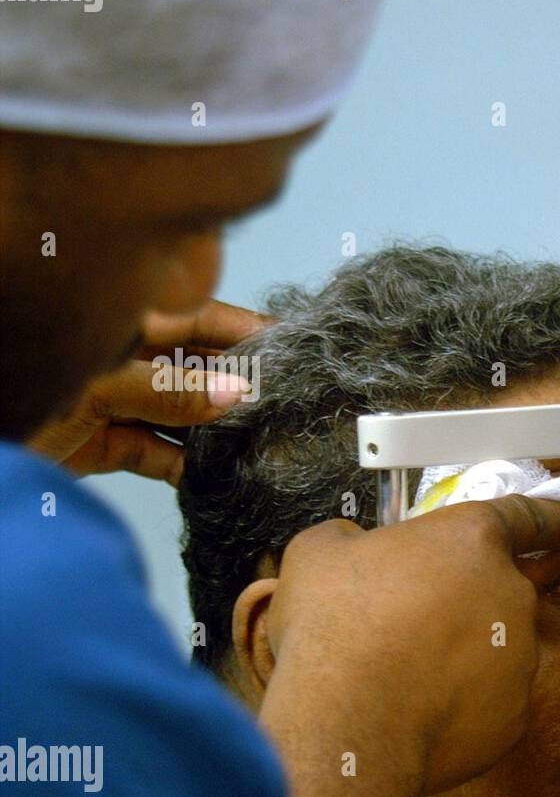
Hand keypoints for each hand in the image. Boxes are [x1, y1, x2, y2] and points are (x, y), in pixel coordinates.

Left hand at [26, 300, 265, 485]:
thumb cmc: (16, 388)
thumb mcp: (97, 386)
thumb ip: (168, 390)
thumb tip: (238, 394)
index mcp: (122, 324)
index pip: (199, 320)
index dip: (247, 331)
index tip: (295, 348)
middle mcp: (123, 359)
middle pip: (197, 369)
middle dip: (240, 389)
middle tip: (289, 407)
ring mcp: (114, 403)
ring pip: (182, 415)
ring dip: (218, 433)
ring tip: (265, 445)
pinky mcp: (105, 446)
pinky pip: (157, 454)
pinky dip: (186, 467)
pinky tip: (219, 476)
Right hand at [261, 495, 559, 796]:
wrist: (348, 724)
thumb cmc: (336, 636)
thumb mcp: (320, 553)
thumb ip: (352, 539)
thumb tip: (352, 548)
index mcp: (471, 541)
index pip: (527, 517)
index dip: (554, 519)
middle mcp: (509, 594)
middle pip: (495, 591)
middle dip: (459, 605)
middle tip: (407, 623)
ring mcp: (519, 657)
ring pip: (493, 649)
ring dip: (456, 656)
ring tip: (399, 670)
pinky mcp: (515, 713)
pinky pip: (489, 700)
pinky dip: (459, 704)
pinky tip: (415, 706)